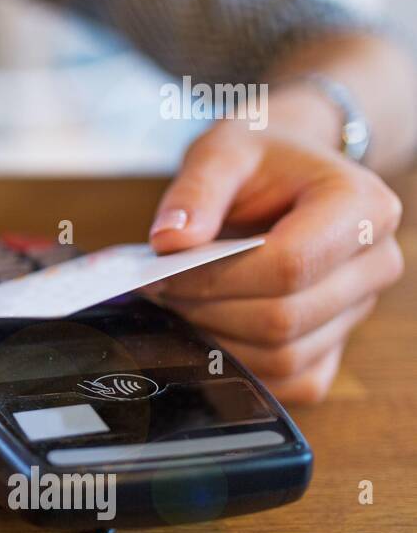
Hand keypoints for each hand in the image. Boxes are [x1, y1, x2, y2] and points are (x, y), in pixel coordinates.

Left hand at [146, 126, 403, 403]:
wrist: (289, 171)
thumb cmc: (261, 158)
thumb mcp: (224, 150)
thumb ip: (196, 192)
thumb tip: (169, 242)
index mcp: (362, 208)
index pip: (290, 265)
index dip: (217, 278)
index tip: (162, 271)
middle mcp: (375, 263)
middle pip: (285, 317)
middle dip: (208, 309)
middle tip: (159, 289)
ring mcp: (359, 310)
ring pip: (284, 356)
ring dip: (217, 340)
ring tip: (178, 305)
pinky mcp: (337, 345)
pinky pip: (292, 382)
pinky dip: (240, 366)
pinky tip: (203, 331)